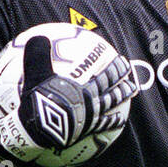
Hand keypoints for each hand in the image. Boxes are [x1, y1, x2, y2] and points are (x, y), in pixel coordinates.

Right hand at [0, 34, 136, 159]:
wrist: (42, 127)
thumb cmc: (38, 102)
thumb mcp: (35, 74)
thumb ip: (37, 55)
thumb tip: (38, 37)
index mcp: (82, 86)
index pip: (103, 75)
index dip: (114, 68)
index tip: (123, 62)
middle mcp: (90, 100)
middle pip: (111, 89)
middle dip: (122, 82)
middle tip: (132, 78)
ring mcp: (91, 116)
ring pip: (111, 104)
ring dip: (122, 98)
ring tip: (131, 93)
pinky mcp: (87, 129)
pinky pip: (104, 125)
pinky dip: (114, 122)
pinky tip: (121, 122)